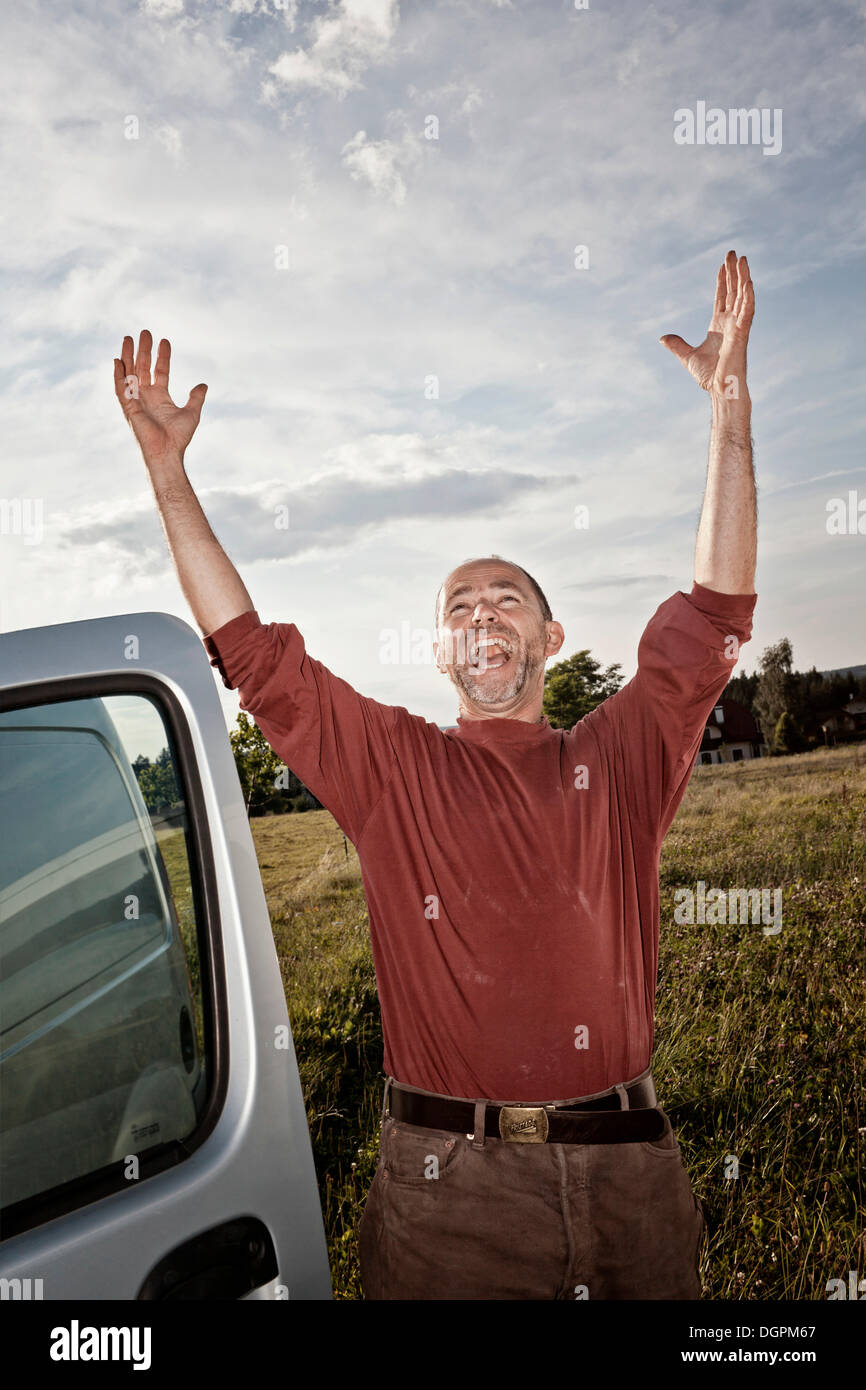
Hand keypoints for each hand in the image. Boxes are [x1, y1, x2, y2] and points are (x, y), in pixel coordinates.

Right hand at [114, 330, 206, 466]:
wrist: (167, 452)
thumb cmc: (178, 438)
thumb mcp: (192, 413)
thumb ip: (196, 398)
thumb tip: (203, 385)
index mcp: (160, 397)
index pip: (160, 370)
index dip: (162, 356)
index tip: (164, 341)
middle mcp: (146, 396)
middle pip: (142, 367)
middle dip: (143, 350)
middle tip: (145, 332)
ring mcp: (136, 400)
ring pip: (129, 373)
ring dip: (129, 356)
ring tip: (129, 338)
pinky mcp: (128, 407)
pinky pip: (120, 388)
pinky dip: (118, 375)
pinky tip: (117, 360)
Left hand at [659, 250, 753, 396]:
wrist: (720, 390)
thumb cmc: (709, 376)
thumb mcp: (687, 357)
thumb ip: (677, 345)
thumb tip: (663, 338)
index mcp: (719, 326)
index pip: (722, 297)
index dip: (722, 281)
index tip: (723, 265)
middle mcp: (731, 323)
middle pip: (733, 291)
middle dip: (733, 272)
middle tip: (733, 253)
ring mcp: (738, 327)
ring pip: (742, 297)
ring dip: (743, 277)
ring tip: (743, 259)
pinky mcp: (742, 334)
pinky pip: (747, 312)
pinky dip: (748, 297)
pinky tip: (748, 282)